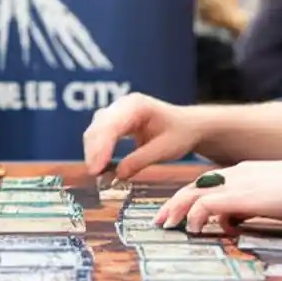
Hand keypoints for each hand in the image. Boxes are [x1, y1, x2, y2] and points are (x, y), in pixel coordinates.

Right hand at [82, 93, 200, 178]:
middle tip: (94, 174)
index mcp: (137, 106)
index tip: (96, 169)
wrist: (188, 125)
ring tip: (96, 173)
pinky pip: (99, 134)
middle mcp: (123, 104)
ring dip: (93, 152)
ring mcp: (117, 111)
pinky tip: (99, 166)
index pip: (112, 126)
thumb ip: (140, 161)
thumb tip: (117, 175)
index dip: (101, 148)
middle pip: (99, 127)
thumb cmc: (180, 134)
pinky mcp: (114, 121)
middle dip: (94, 151)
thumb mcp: (165, 150)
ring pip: (95, 130)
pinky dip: (97, 150)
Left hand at [153, 157, 281, 234]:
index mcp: (244, 172)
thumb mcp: (273, 199)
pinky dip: (195, 216)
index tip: (175, 213)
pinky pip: (209, 204)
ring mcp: (240, 183)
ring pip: (195, 193)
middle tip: (159, 221)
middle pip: (194, 186)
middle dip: (173, 204)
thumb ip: (249, 208)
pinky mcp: (246, 196)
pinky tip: (191, 229)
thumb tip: (231, 223)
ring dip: (177, 210)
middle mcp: (237, 174)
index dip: (187, 198)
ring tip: (167, 226)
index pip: (206, 183)